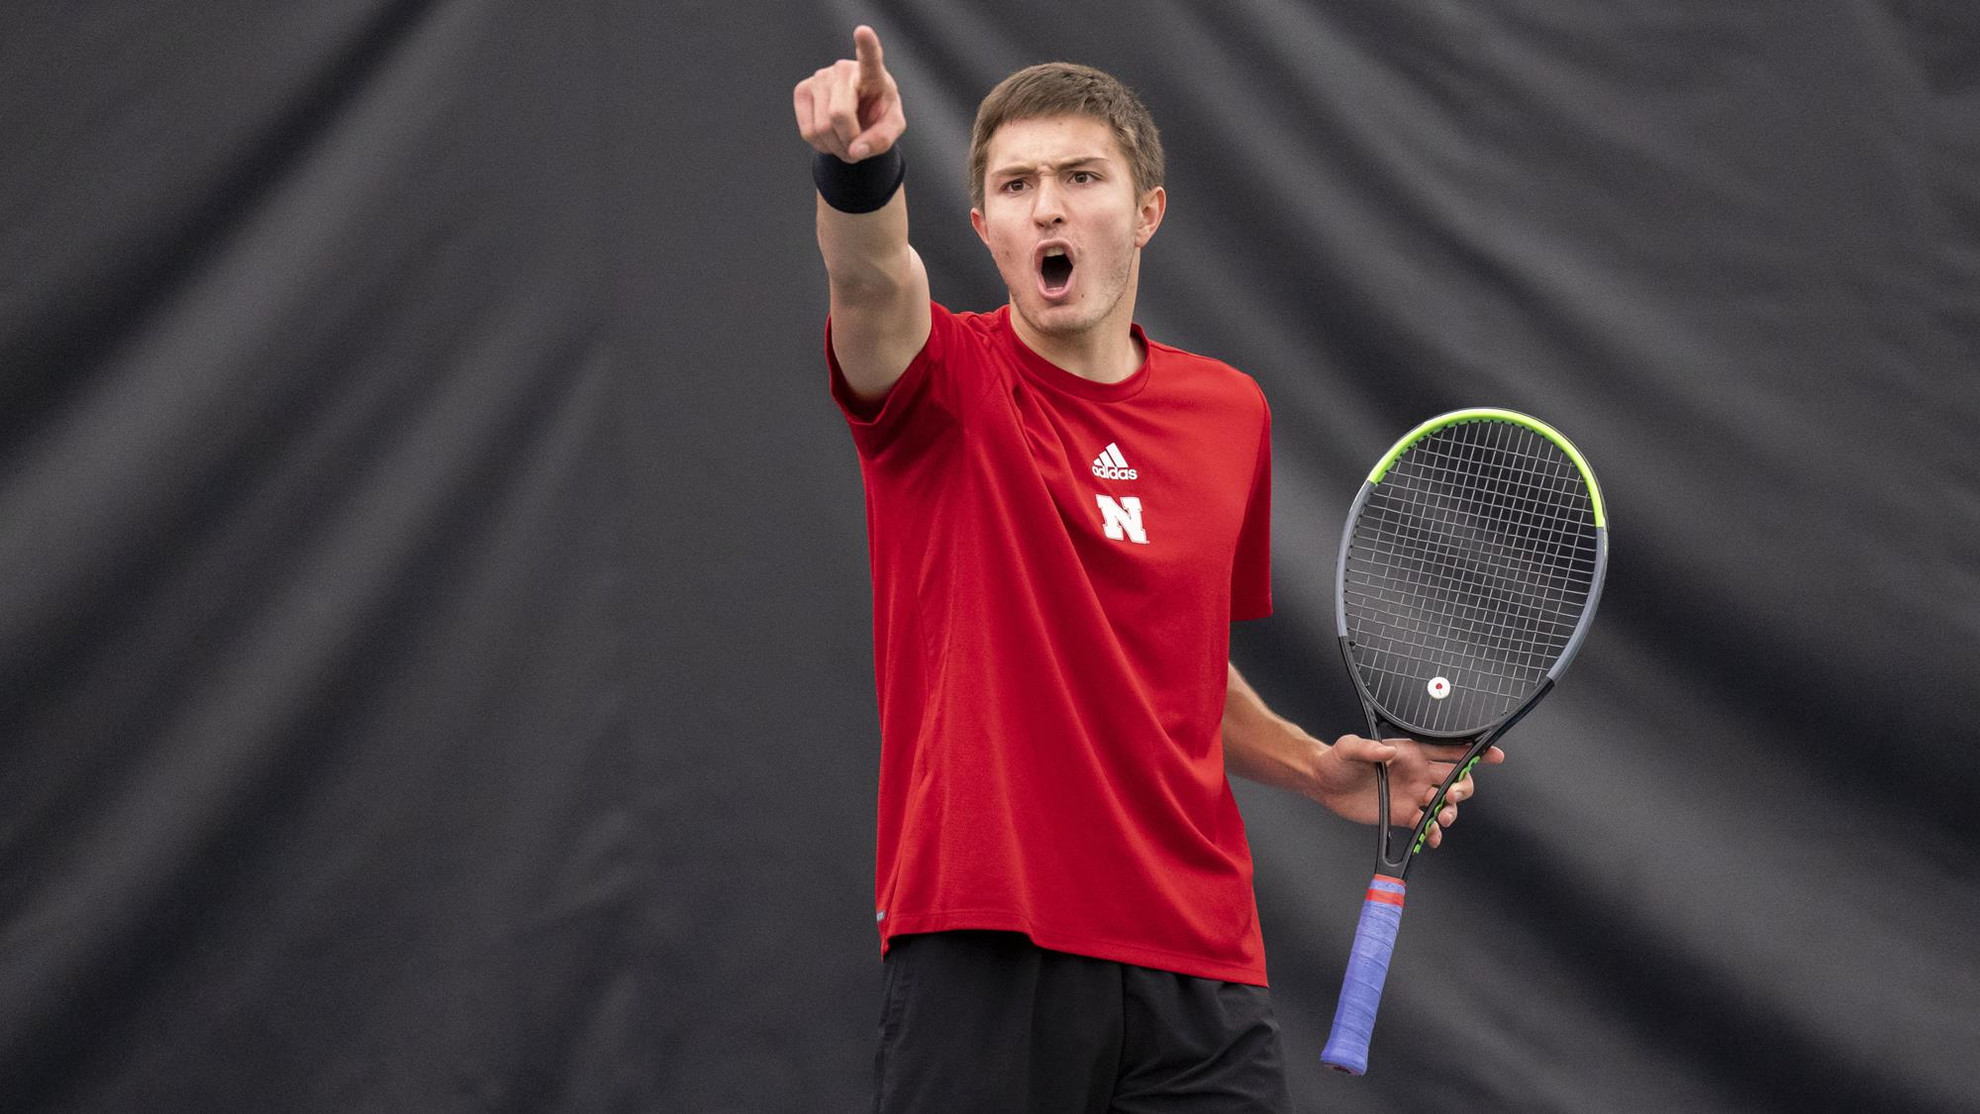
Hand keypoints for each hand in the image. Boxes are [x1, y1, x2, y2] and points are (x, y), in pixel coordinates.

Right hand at [793, 25, 905, 161]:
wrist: (858, 116)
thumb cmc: (878, 115)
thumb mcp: (891, 128)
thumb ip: (881, 140)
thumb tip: (855, 150)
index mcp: (872, 74)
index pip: (870, 58)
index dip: (866, 45)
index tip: (862, 31)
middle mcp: (843, 70)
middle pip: (839, 115)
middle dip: (849, 142)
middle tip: (858, 148)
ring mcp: (820, 77)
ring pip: (821, 128)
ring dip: (836, 148)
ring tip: (846, 141)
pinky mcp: (802, 90)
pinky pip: (808, 132)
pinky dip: (822, 145)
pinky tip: (831, 136)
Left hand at [1309, 736, 1505, 848]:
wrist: (1324, 784)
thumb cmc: (1337, 760)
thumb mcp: (1348, 748)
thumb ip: (1367, 748)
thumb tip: (1388, 751)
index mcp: (1411, 753)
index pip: (1448, 750)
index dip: (1473, 752)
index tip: (1493, 756)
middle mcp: (1417, 773)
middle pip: (1455, 779)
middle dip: (1462, 788)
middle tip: (1450, 797)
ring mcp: (1413, 795)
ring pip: (1445, 804)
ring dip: (1450, 812)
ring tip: (1440, 818)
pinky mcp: (1404, 815)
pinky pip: (1427, 825)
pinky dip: (1433, 833)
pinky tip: (1432, 839)